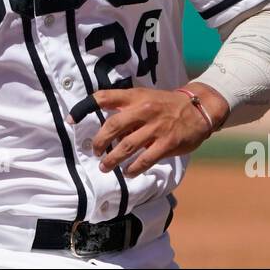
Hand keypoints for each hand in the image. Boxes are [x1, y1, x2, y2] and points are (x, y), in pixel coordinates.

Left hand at [65, 84, 230, 177]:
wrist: (199, 108)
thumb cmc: (167, 104)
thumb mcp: (145, 97)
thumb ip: (126, 107)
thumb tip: (105, 124)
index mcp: (135, 97)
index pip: (104, 97)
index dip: (84, 107)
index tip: (70, 119)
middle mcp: (143, 110)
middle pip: (112, 126)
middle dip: (99, 142)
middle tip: (95, 151)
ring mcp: (155, 128)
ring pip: (126, 146)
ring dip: (112, 160)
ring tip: (106, 167)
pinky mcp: (166, 143)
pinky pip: (145, 160)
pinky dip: (133, 169)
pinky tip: (128, 172)